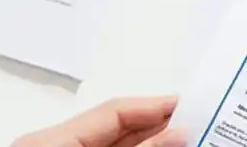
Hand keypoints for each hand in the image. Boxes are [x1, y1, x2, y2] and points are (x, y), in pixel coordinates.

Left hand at [12, 95, 184, 146]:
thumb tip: (175, 134)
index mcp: (48, 139)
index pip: (114, 109)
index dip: (156, 105)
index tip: (191, 105)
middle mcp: (54, 145)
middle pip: (119, 127)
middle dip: (161, 126)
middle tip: (199, 124)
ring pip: (119, 144)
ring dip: (154, 143)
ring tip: (188, 140)